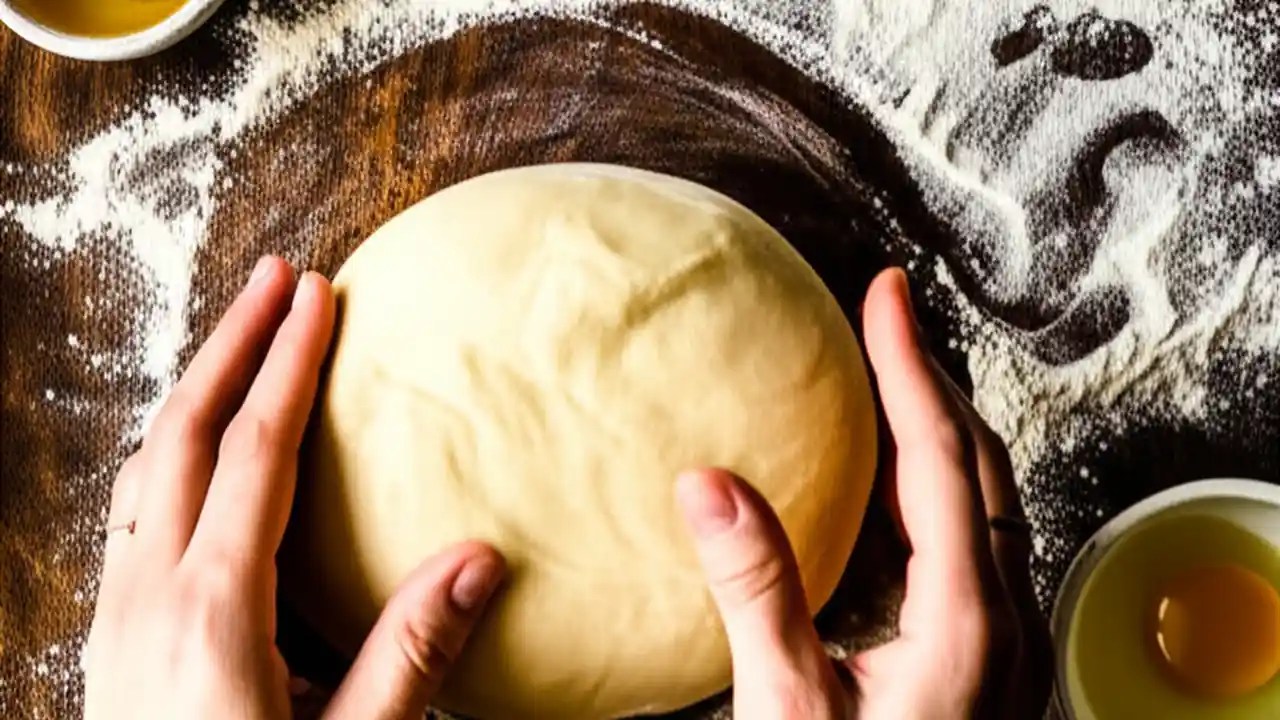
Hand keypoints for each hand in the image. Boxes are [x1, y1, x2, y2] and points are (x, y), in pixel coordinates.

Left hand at [83, 257, 505, 719]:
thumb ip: (408, 654)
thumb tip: (476, 559)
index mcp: (211, 609)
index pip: (257, 451)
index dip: (289, 364)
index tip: (317, 296)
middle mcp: (147, 594)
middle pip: (183, 432)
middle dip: (229, 342)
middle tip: (273, 276)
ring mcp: (116, 614)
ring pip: (145, 464)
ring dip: (195, 390)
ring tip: (239, 340)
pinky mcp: (112, 637)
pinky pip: (131, 509)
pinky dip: (171, 450)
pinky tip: (198, 455)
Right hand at [676, 267, 1052, 718]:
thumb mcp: (790, 710)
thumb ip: (757, 594)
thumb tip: (709, 485)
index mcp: (965, 620)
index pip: (941, 456)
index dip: (909, 364)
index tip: (884, 294)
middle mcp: (1002, 619)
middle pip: (981, 464)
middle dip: (931, 381)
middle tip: (883, 320)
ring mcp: (1001, 640)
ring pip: (984, 501)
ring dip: (935, 431)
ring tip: (882, 382)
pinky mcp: (981, 659)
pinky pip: (969, 543)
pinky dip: (929, 490)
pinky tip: (883, 492)